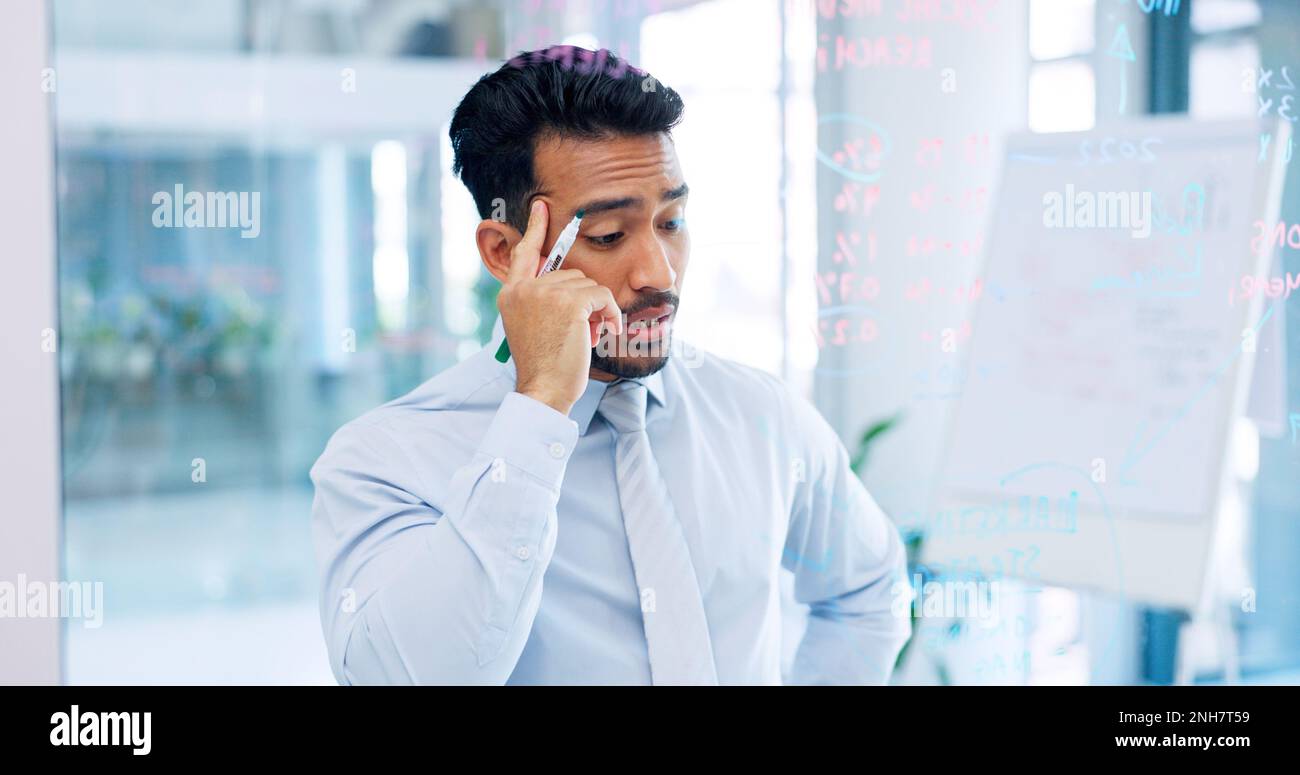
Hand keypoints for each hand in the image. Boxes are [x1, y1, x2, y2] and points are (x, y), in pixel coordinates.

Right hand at [497, 200, 622, 414]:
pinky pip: (602, 295)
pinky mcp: (569, 302)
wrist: (544, 390)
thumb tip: (573, 284)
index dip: (535, 229)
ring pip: (588, 285)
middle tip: (582, 331)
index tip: (542, 207)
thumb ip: (542, 301)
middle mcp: (524, 289)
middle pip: (569, 274)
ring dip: (597, 310)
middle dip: (583, 301)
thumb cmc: (543, 366)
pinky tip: (607, 332)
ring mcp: (545, 293)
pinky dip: (611, 314)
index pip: (523, 253)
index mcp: (511, 294)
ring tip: (588, 336)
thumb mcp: (532, 327)